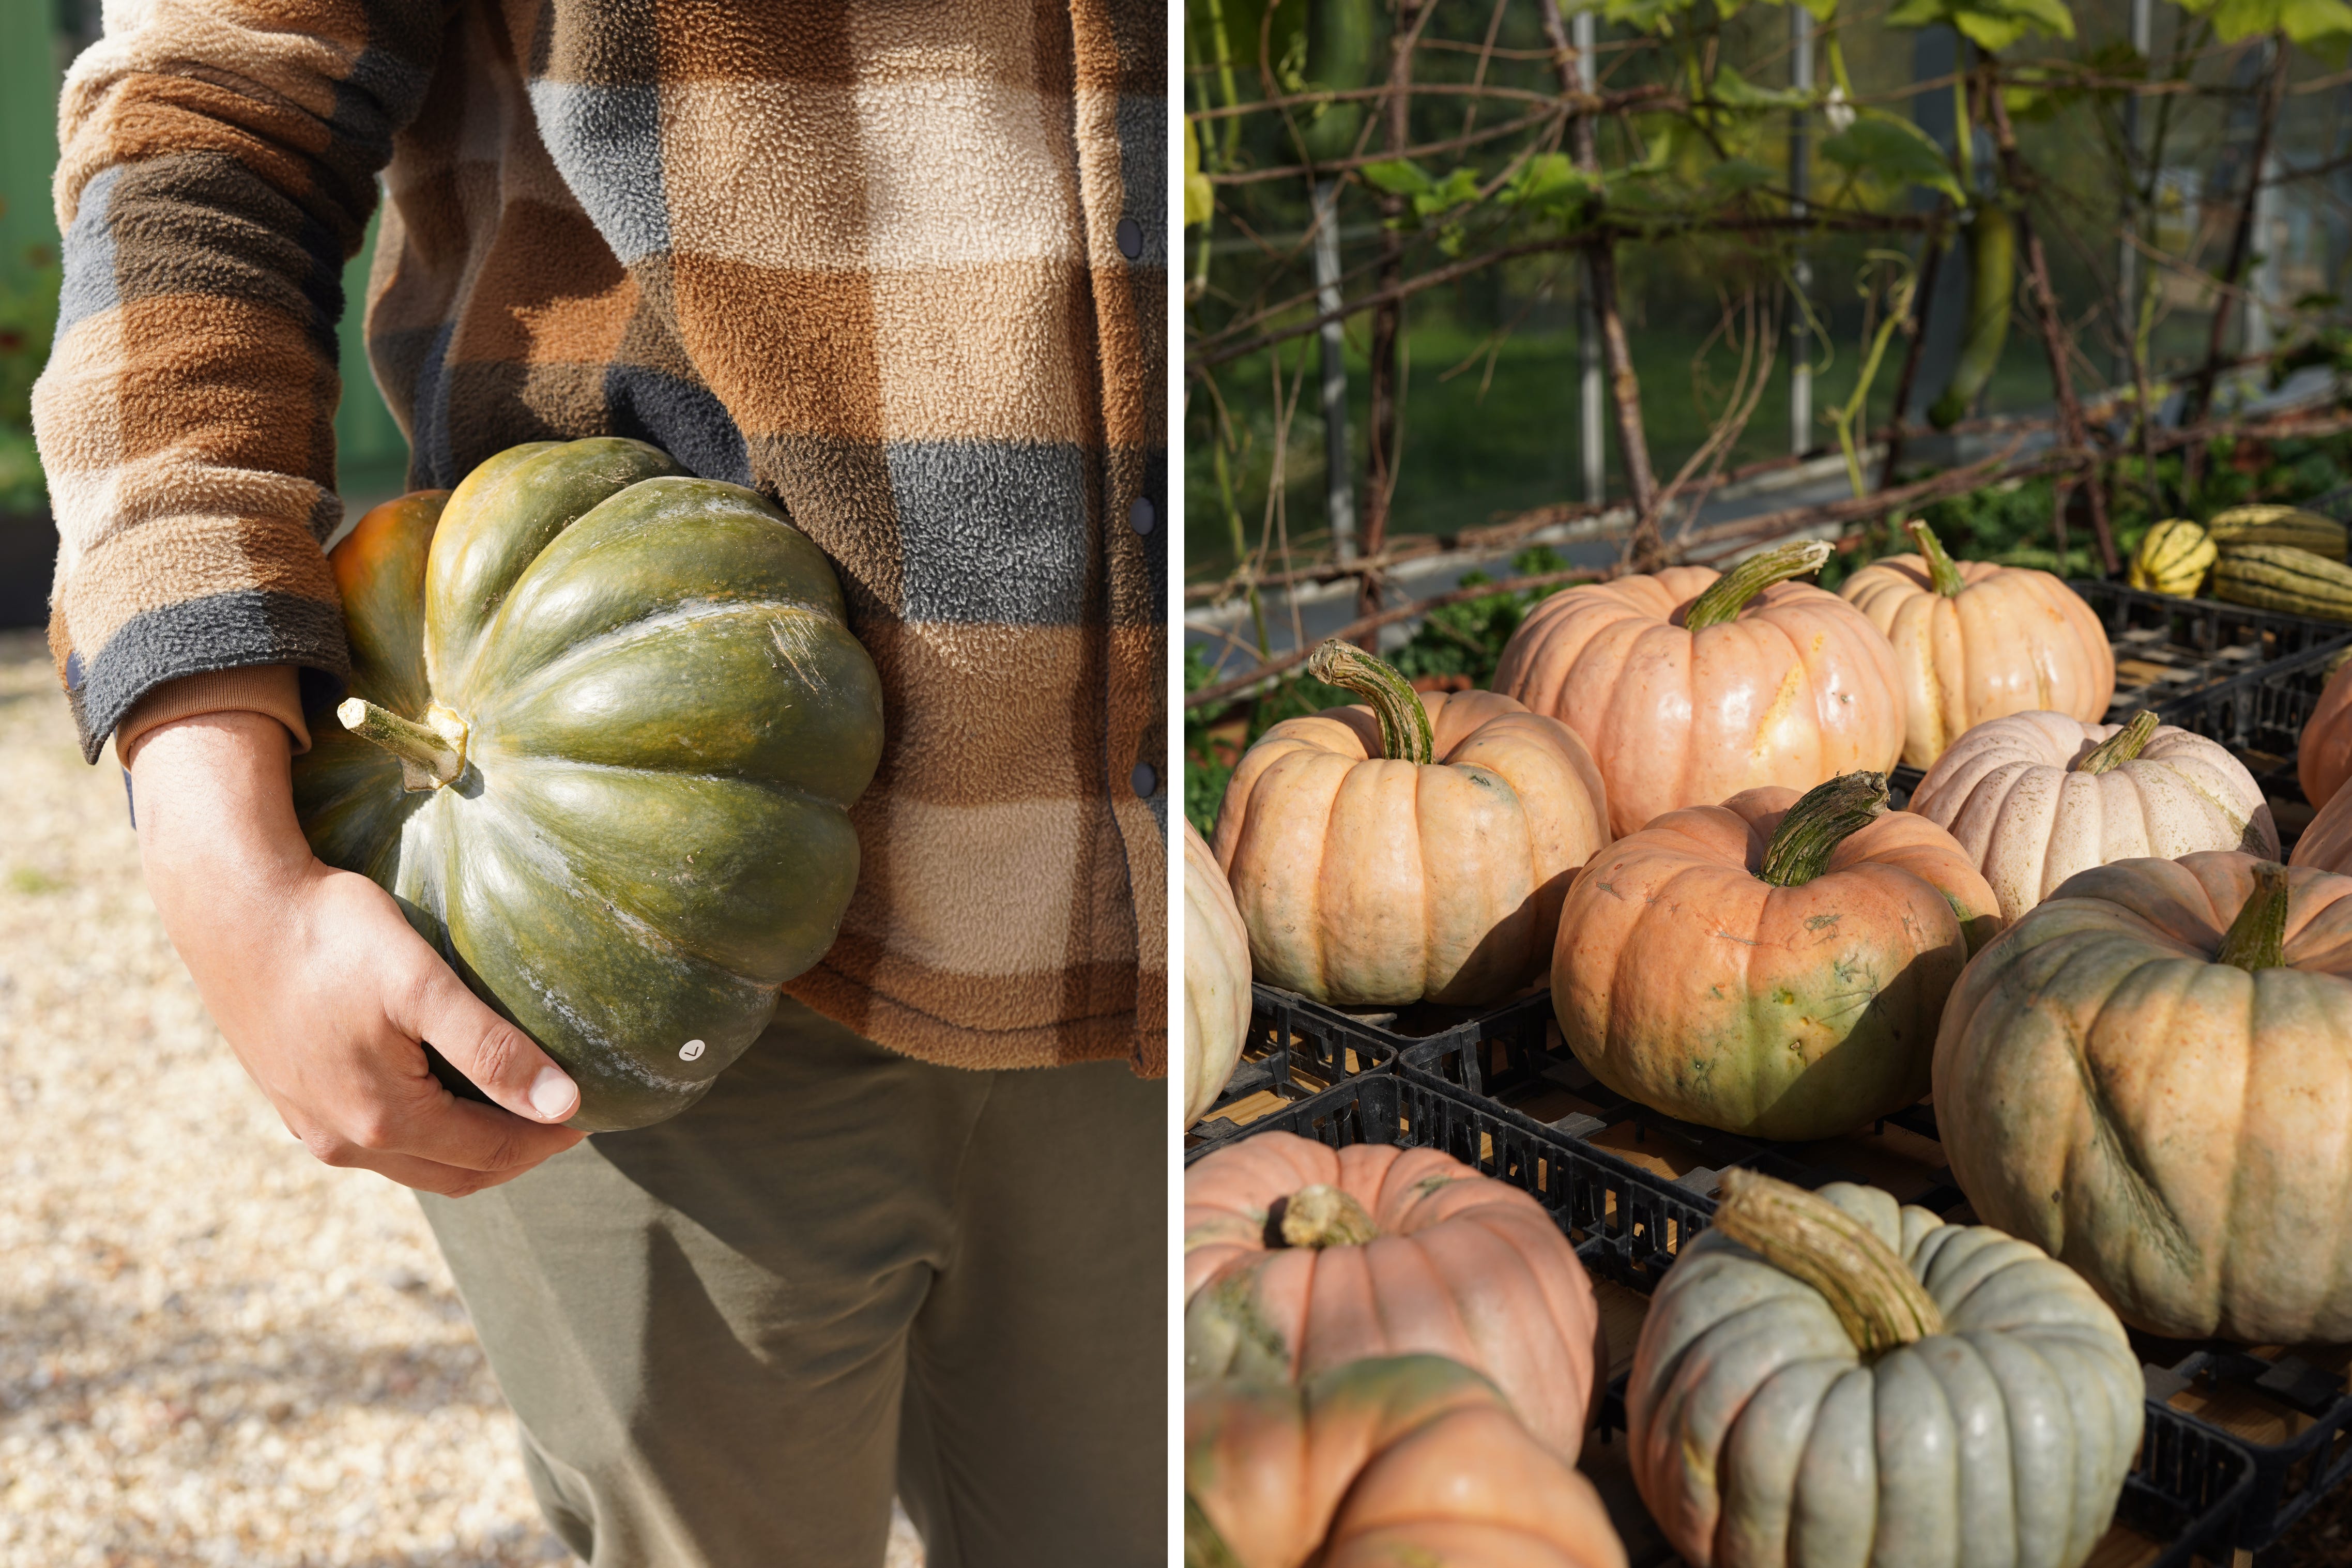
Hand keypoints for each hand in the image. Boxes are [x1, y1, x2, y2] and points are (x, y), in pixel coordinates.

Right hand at [130, 710, 585, 1194]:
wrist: (233, 908)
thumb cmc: (332, 935)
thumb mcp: (423, 986)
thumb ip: (493, 1050)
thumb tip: (565, 1106)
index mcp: (382, 1121)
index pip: (491, 1153)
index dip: (548, 1138)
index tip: (591, 1113)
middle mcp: (343, 1142)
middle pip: (456, 1172)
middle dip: (515, 1152)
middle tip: (561, 1118)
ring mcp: (312, 1125)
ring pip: (414, 1162)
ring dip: (469, 1147)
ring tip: (514, 1107)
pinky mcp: (294, 1100)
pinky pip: (375, 1140)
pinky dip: (424, 1131)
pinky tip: (443, 1092)